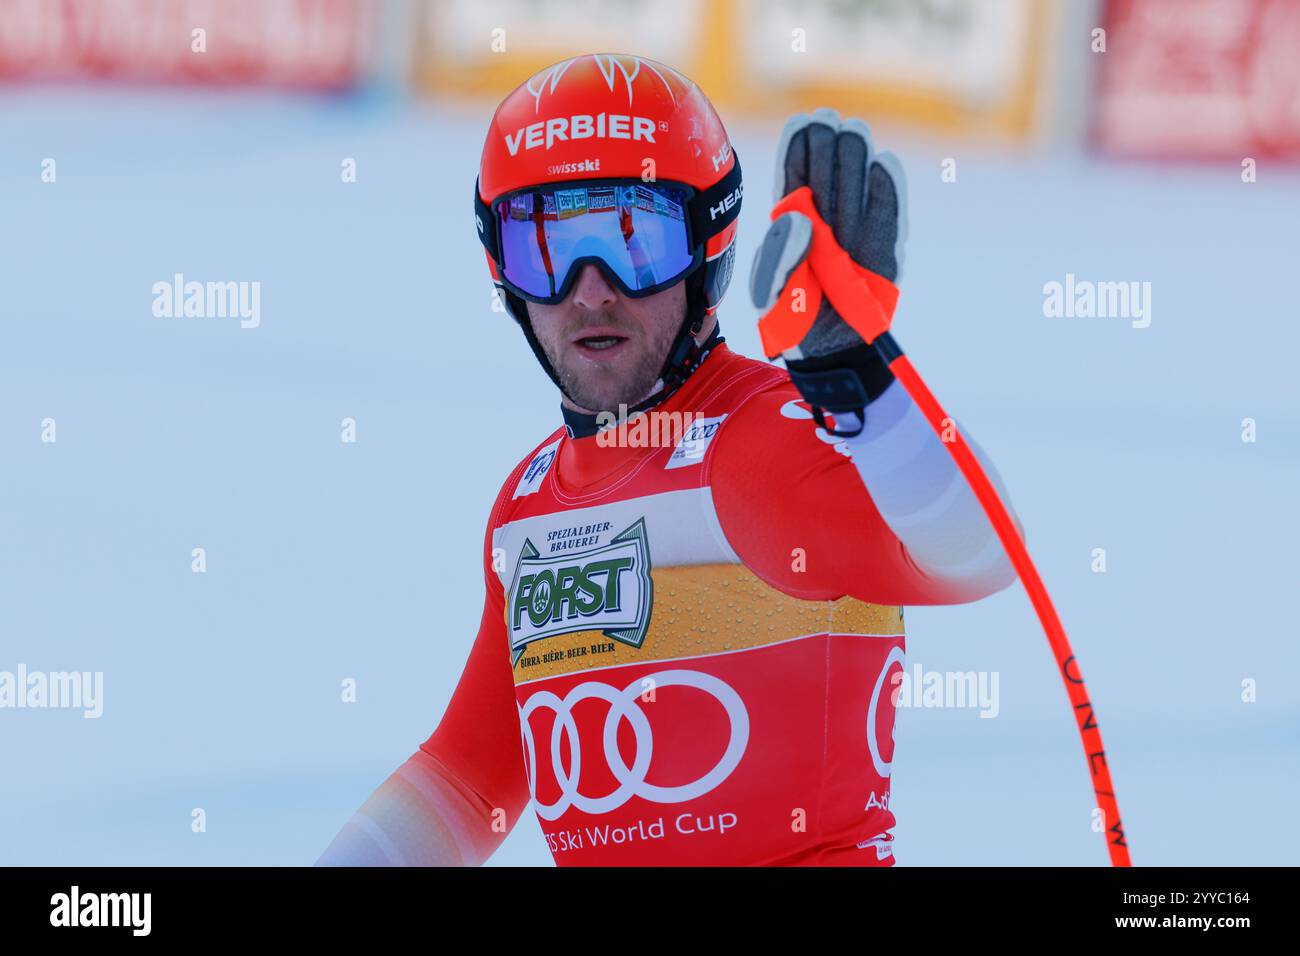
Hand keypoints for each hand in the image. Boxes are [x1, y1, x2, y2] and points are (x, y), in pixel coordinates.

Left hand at [749, 109, 907, 360]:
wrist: (831, 356)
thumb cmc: (794, 322)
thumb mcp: (771, 293)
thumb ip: (778, 256)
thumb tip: (801, 217)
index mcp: (793, 225)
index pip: (795, 179)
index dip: (799, 150)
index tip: (803, 124)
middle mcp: (826, 223)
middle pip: (827, 176)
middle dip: (828, 148)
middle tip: (829, 123)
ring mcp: (856, 235)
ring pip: (856, 188)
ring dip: (855, 159)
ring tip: (853, 133)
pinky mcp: (884, 251)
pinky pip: (887, 218)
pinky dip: (887, 193)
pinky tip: (882, 164)